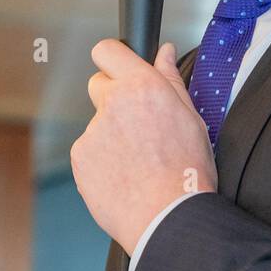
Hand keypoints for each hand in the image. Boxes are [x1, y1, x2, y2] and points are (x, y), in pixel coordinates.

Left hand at [72, 39, 217, 254]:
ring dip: (111, 135)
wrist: (168, 218)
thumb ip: (171, 79)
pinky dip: (102, 161)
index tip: (120, 70)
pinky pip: (89, 151)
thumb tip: (165, 52)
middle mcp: (112, 104)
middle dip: (113, 97)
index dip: (113, 60)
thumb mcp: (191, 118)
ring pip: (97, 123)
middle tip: (136, 124)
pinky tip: (124, 176)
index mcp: (142, 87)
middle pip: (98, 85)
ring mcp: (92, 132)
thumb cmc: (186, 172)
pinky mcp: (80, 158)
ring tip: (138, 162)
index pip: (107, 51)